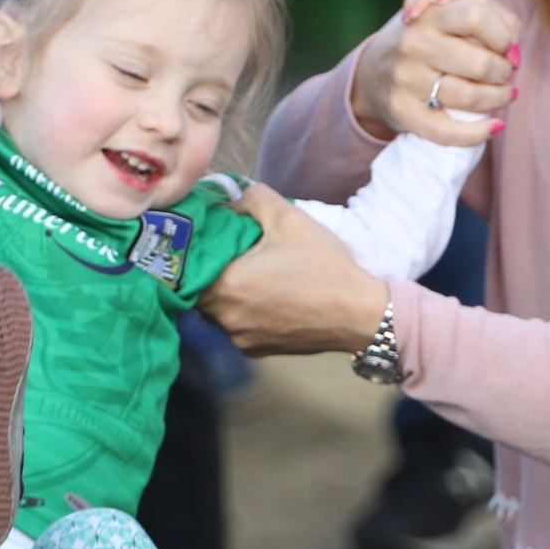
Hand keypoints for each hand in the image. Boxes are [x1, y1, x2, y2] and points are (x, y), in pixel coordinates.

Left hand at [200, 184, 390, 355]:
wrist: (361, 314)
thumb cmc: (325, 267)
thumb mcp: (290, 218)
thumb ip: (253, 198)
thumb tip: (232, 197)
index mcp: (227, 284)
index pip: (188, 266)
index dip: (195, 249)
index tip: (208, 238)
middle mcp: (226, 317)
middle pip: (198, 289)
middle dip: (211, 270)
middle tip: (231, 254)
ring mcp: (240, 338)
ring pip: (216, 310)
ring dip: (226, 293)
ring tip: (251, 274)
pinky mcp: (256, 351)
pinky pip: (235, 327)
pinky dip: (243, 312)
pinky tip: (266, 297)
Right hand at [352, 0, 519, 142]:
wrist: (372, 72)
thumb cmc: (425, 38)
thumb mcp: (446, 9)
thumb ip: (486, 11)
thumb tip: (513, 50)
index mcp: (428, 16)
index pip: (476, 17)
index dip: (502, 35)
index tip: (504, 47)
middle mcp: (414, 45)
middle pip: (480, 63)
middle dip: (503, 72)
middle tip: (503, 74)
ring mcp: (406, 80)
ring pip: (469, 97)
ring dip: (498, 99)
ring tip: (504, 95)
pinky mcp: (402, 112)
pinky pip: (446, 131)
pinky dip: (478, 134)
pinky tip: (494, 127)